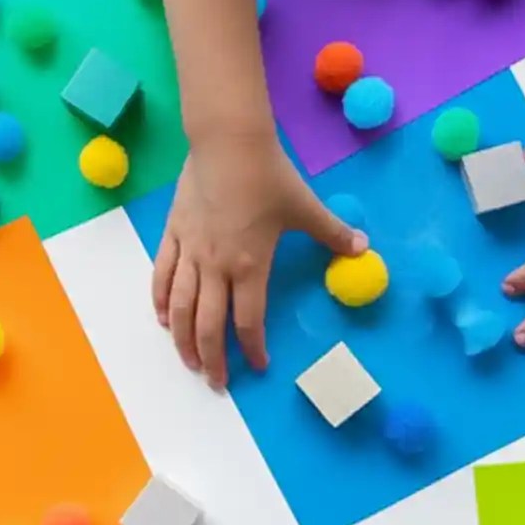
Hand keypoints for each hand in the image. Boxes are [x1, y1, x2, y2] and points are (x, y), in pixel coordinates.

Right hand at [153, 133, 367, 386]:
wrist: (228, 141)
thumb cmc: (268, 175)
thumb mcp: (306, 206)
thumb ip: (333, 233)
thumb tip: (363, 249)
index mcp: (249, 265)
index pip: (247, 321)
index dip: (252, 349)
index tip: (259, 366)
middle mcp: (215, 266)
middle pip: (208, 324)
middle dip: (213, 358)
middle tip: (217, 382)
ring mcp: (190, 251)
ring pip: (179, 306)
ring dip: (183, 339)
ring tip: (188, 360)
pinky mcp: (174, 233)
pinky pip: (162, 275)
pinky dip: (161, 300)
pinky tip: (163, 318)